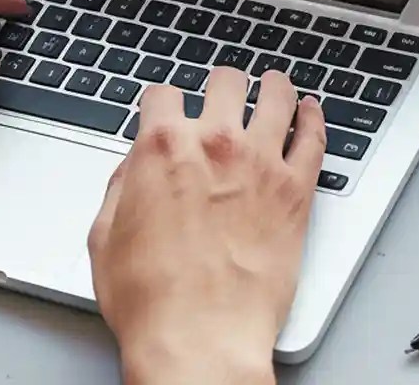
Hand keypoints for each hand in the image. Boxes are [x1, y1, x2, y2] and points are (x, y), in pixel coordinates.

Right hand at [89, 70, 326, 384]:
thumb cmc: (152, 299)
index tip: (168, 108)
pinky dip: (314, 118)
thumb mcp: (104, 237)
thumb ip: (121, 188)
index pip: (162, 95)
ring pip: (275, 97)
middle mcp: (215, 144)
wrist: (201, 336)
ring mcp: (261, 163)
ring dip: (273, 86)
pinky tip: (311, 111)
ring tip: (274, 85)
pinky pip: (314, 138)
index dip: (162, 102)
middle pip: (225, 83)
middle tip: (225, 92)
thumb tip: (133, 169)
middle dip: (221, 85)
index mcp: (161, 148)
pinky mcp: (296, 191)